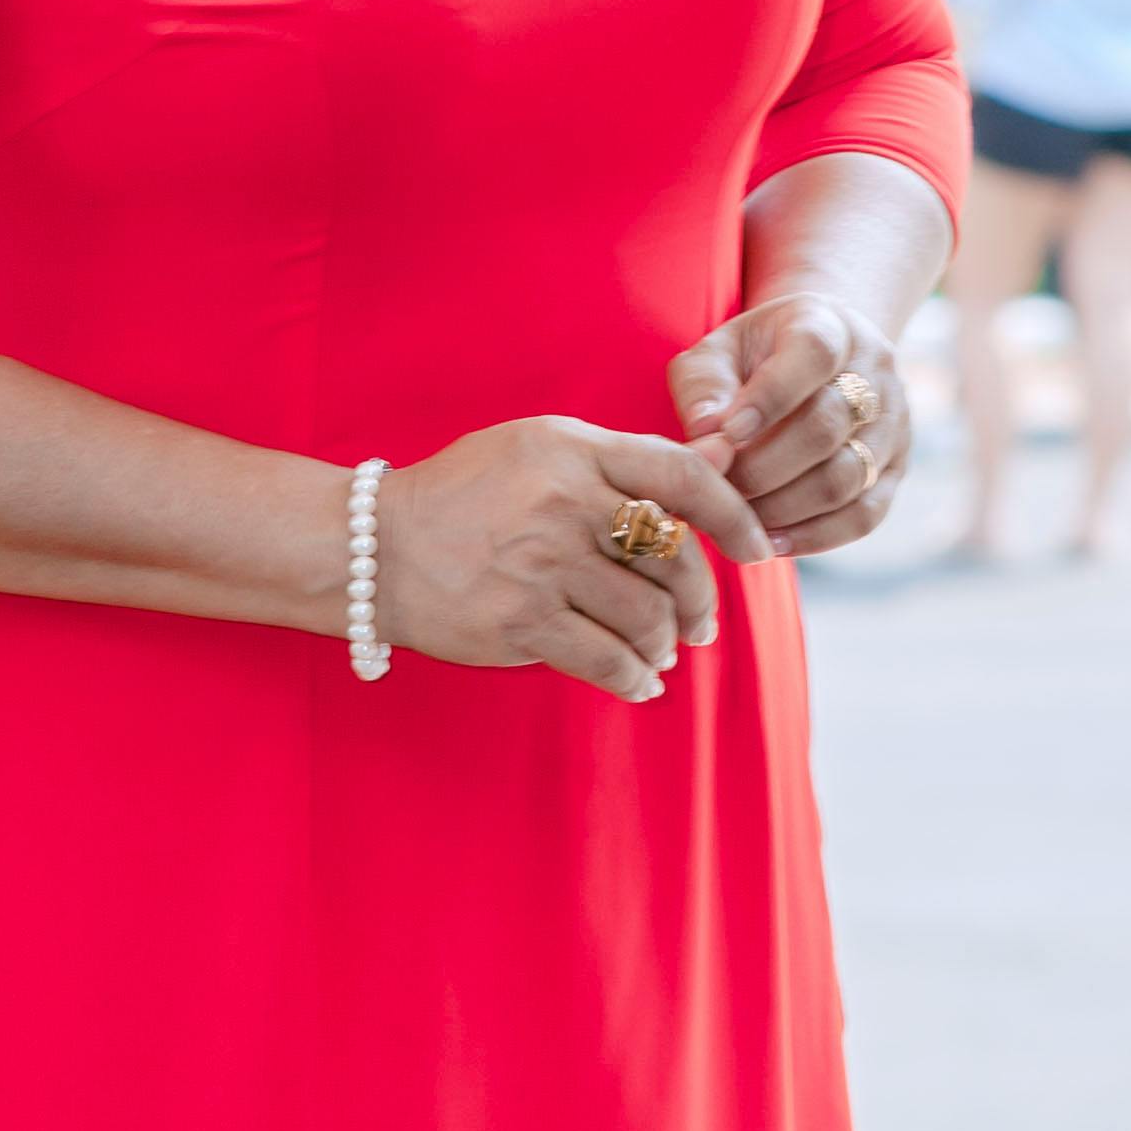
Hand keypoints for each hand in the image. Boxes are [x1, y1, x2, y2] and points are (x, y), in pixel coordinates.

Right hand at [374, 417, 763, 695]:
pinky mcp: (522, 623)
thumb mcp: (535, 449)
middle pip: (674, 558)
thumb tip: (707, 484)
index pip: (684, 476)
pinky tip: (638, 680)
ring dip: (664, 644)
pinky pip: (608, 661)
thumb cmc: (463, 495)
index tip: (756, 548)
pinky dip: (634, 678)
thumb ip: (613, 462)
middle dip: (699, 601)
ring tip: (660, 652)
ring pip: (647, 617)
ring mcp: (542, 566)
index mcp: (572, 450)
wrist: (373, 549)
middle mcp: (562, 503)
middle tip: (699, 624)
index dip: (735, 516)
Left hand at [667, 292, 910, 557]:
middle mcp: (874, 369)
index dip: (770, 397)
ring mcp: (894, 421)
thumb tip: (706, 442)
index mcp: (828, 324)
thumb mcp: (717, 353)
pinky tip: (771, 542)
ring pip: (847, 477)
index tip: (726, 434)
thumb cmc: (753, 358)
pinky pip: (866, 515)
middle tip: (717, 491)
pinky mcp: (897, 467)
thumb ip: (704, 390)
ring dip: (784, 507)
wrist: (816, 358)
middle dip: (763, 468)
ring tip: (737, 519)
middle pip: (828, 426)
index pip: (812, 354)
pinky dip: (816, 536)